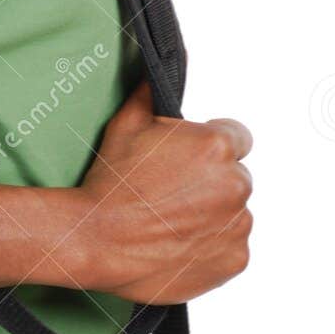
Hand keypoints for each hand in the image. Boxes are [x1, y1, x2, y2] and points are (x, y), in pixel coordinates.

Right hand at [72, 79, 253, 304]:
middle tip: (172, 193)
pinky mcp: (234, 259)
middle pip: (236, 176)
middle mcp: (237, 183)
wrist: (96, 239)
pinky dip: (212, 247)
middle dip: (211, 183)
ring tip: (172, 221)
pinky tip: (179, 243)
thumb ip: (151, 94)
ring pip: (235, 213)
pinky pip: (231, 247)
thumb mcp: (126, 125)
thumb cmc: (111, 183)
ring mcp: (238, 225)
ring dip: (213, 215)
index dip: (211, 148)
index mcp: (218, 145)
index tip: (190, 161)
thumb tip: (155, 74)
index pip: (237, 137)